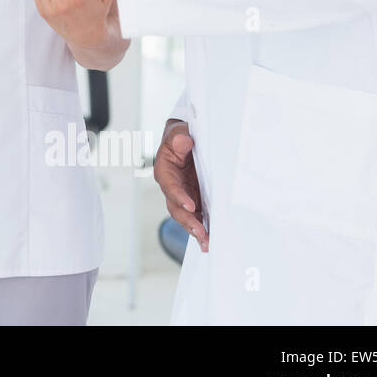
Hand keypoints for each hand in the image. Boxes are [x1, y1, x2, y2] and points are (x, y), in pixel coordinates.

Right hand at [154, 119, 207, 251]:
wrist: (185, 139)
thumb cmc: (180, 136)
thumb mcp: (178, 132)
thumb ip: (179, 138)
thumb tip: (184, 141)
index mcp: (165, 172)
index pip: (170, 186)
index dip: (179, 197)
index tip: (190, 206)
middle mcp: (172, 187)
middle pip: (176, 208)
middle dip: (188, 222)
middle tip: (201, 233)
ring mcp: (184, 195)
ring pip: (186, 216)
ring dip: (196, 230)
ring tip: (207, 243)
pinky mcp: (195, 199)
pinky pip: (197, 216)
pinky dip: (204, 227)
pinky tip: (211, 239)